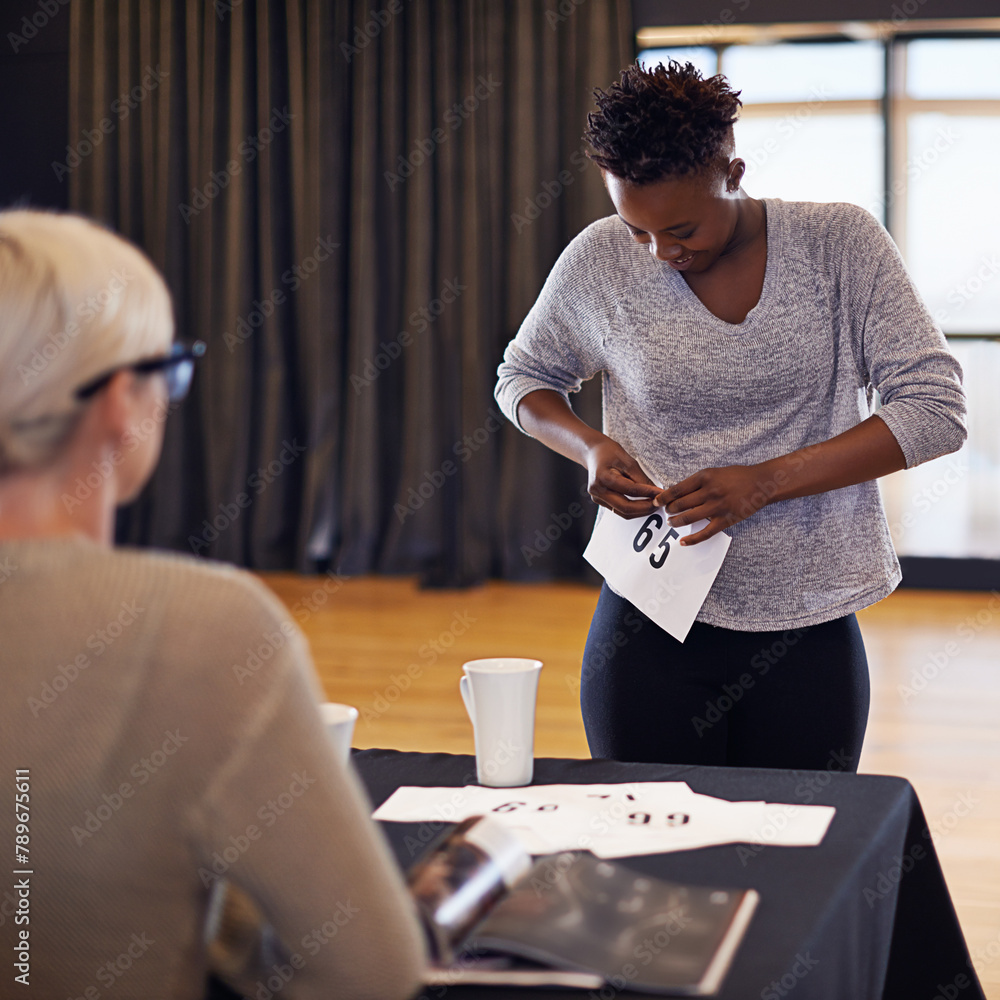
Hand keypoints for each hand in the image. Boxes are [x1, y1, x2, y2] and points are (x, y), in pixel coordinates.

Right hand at [585, 439, 659, 517]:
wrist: (593, 452)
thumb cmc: (609, 452)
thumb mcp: (628, 461)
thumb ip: (641, 478)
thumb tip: (655, 493)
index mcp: (603, 477)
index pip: (630, 490)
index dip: (648, 493)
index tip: (661, 494)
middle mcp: (597, 490)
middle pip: (625, 507)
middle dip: (645, 508)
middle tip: (659, 504)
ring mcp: (596, 497)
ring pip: (622, 512)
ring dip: (640, 511)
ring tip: (653, 504)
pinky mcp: (599, 501)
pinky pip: (619, 509)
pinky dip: (632, 509)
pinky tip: (642, 504)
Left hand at [654, 464, 768, 543]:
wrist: (761, 483)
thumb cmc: (736, 476)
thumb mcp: (713, 472)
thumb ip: (696, 482)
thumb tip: (675, 494)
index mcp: (705, 477)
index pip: (677, 489)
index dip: (663, 497)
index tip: (656, 502)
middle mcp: (710, 492)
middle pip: (680, 504)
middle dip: (669, 510)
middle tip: (666, 512)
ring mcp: (717, 507)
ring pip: (688, 518)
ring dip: (676, 522)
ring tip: (671, 522)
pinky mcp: (725, 521)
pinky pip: (704, 533)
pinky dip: (691, 539)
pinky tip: (682, 542)